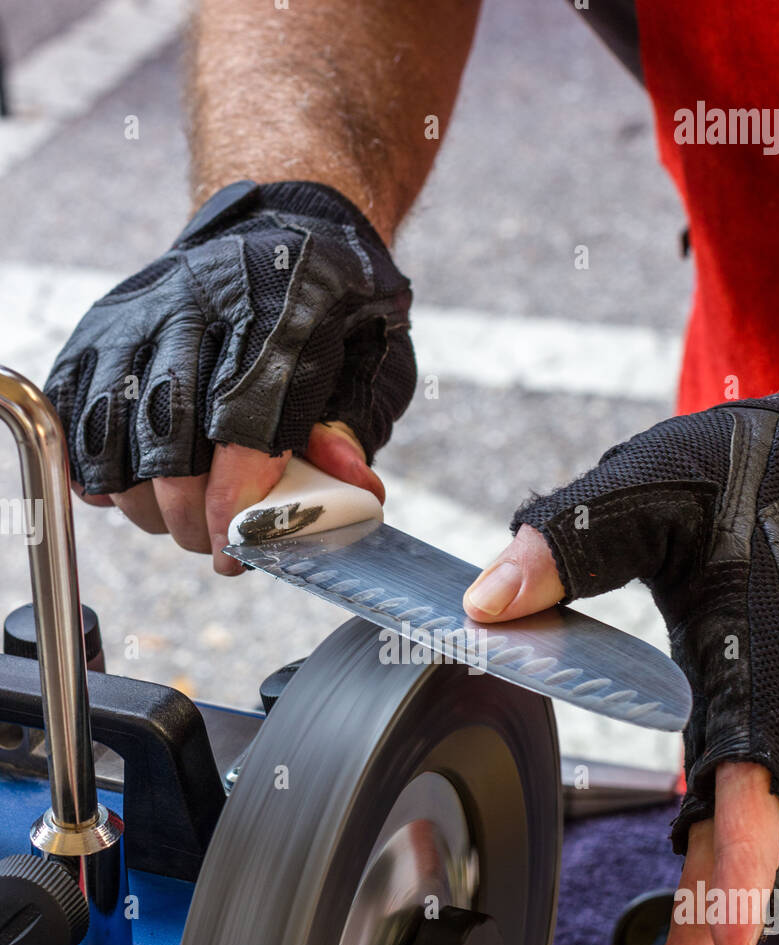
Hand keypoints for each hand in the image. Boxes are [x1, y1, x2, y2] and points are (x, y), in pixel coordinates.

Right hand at [50, 180, 414, 545]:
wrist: (283, 227)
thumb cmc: (333, 307)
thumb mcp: (370, 359)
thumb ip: (353, 428)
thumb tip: (354, 490)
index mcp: (277, 312)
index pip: (241, 426)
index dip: (234, 503)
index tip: (236, 550)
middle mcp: (197, 306)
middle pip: (168, 437)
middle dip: (186, 516)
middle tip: (211, 544)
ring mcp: (140, 314)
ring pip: (112, 430)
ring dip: (140, 500)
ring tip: (174, 521)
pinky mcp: (102, 325)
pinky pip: (75, 409)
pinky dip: (93, 463)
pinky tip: (126, 488)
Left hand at [465, 384, 778, 944]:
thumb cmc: (763, 468)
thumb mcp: (657, 487)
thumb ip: (571, 543)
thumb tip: (485, 602)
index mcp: (760, 662)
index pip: (753, 778)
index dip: (740, 860)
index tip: (730, 936)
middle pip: (753, 842)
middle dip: (724, 935)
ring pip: (752, 838)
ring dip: (722, 922)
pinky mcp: (767, 716)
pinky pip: (747, 808)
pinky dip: (724, 869)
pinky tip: (700, 911)